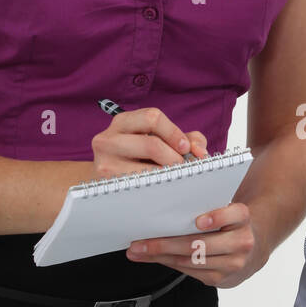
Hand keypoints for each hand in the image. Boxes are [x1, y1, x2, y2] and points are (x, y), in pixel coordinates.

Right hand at [92, 106, 208, 177]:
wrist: (111, 183)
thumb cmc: (142, 159)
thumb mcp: (162, 141)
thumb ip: (188, 140)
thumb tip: (201, 152)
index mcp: (123, 122)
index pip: (153, 117)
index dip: (174, 133)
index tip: (185, 148)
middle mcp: (108, 138)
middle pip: (151, 144)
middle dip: (174, 158)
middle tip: (182, 168)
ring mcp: (105, 162)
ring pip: (146, 168)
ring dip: (167, 174)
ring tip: (173, 178)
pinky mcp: (107, 183)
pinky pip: (140, 185)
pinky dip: (158, 188)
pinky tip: (162, 189)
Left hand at [126, 200, 265, 287]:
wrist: (251, 251)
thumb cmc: (230, 226)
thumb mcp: (227, 212)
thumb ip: (207, 208)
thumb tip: (166, 209)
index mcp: (243, 219)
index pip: (234, 215)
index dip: (217, 218)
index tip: (199, 221)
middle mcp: (241, 242)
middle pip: (200, 244)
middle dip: (166, 244)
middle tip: (142, 242)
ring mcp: (232, 264)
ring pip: (190, 260)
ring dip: (160, 256)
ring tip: (139, 251)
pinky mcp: (221, 280)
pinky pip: (189, 271)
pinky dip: (169, 263)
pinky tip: (154, 258)